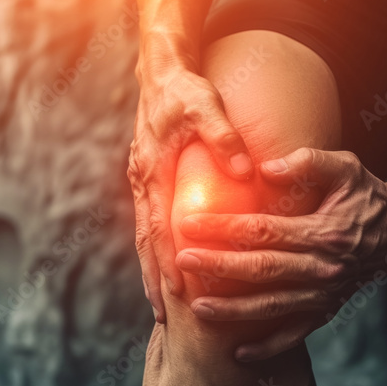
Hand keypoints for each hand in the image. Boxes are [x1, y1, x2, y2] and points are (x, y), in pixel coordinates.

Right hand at [129, 61, 253, 322]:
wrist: (160, 69)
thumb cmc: (185, 88)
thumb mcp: (205, 106)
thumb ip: (223, 137)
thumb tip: (244, 172)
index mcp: (152, 170)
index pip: (158, 227)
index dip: (167, 262)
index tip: (177, 293)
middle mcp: (142, 180)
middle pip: (146, 240)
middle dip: (154, 278)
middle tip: (164, 316)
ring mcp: (142, 179)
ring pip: (145, 233)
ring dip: (152, 267)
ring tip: (162, 302)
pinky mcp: (148, 176)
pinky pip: (150, 219)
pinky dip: (156, 245)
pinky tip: (166, 262)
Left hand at [174, 147, 386, 359]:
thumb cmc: (365, 193)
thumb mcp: (345, 167)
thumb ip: (308, 162)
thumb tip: (266, 167)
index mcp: (326, 232)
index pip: (265, 231)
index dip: (225, 228)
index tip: (189, 224)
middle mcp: (326, 267)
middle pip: (264, 270)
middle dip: (219, 268)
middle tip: (182, 262)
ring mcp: (327, 292)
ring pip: (274, 306)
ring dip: (235, 311)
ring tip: (198, 310)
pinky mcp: (328, 309)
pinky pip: (296, 332)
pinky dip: (269, 346)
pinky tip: (238, 353)